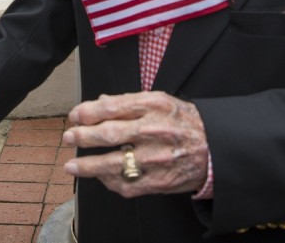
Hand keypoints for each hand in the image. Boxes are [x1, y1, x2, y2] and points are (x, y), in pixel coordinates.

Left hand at [61, 91, 208, 197]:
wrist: (216, 149)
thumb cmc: (186, 123)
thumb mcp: (162, 101)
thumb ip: (130, 102)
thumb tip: (101, 101)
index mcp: (154, 106)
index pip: (111, 107)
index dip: (87, 112)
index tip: (75, 116)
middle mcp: (153, 131)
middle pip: (108, 134)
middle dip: (83, 136)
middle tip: (69, 137)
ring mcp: (155, 159)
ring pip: (112, 164)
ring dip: (87, 166)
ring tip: (72, 165)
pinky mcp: (157, 181)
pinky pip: (125, 184)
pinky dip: (108, 181)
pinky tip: (99, 177)